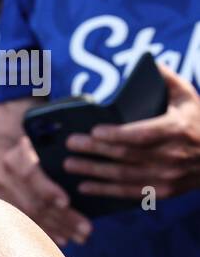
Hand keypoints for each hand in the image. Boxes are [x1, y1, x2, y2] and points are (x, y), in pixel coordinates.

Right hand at [0, 134, 91, 246]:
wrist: (5, 162)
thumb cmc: (39, 154)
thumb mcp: (47, 148)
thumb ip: (61, 156)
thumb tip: (90, 168)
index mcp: (18, 156)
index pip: (30, 175)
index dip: (47, 190)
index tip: (66, 203)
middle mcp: (5, 176)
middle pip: (33, 202)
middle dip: (63, 218)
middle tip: (87, 230)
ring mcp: (1, 194)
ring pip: (31, 217)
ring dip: (58, 229)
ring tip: (82, 237)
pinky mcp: (2, 208)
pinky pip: (25, 224)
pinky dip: (45, 233)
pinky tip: (63, 240)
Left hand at [63, 65, 199, 200]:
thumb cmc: (197, 122)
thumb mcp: (188, 97)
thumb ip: (168, 79)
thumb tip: (149, 63)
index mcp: (178, 129)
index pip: (144, 134)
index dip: (118, 134)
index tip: (95, 131)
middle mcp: (173, 155)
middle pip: (127, 154)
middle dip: (95, 150)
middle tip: (70, 143)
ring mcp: (168, 176)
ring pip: (124, 175)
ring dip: (94, 171)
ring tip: (69, 164)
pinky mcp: (163, 191)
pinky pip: (129, 192)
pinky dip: (105, 190)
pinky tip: (84, 186)